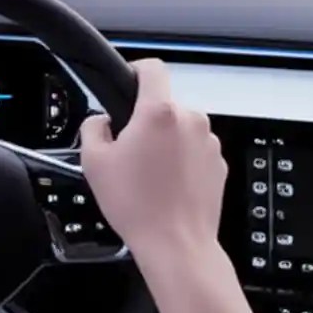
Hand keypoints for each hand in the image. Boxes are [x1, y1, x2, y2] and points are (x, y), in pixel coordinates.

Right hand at [80, 58, 226, 260]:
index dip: (136, 71)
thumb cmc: (138, 206)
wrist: (176, 244)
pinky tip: (167, 184)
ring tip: (149, 174)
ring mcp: (209, 142)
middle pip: (164, 104)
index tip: (128, 82)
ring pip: (180, 128)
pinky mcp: (219, 163)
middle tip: (129, 150)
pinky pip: (195, 150)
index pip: (152, 68)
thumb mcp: (94, 162)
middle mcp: (190, 120)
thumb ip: (93, 128)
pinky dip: (182, 160)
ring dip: (166, 141)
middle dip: (146, 120)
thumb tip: (101, 121)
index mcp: (159, 112)